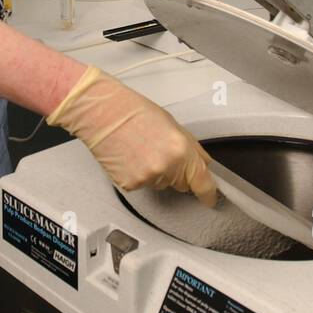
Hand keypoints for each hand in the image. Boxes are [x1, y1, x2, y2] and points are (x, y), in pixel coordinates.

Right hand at [46, 63, 219, 206]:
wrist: (102, 113)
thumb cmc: (134, 112)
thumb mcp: (172, 124)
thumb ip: (192, 148)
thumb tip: (203, 165)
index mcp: (181, 151)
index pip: (202, 183)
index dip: (208, 194)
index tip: (210, 199)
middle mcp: (166, 168)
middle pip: (181, 184)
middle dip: (176, 172)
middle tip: (158, 150)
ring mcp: (147, 178)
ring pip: (160, 184)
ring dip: (155, 172)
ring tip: (140, 150)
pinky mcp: (129, 184)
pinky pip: (142, 185)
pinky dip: (138, 175)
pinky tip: (129, 157)